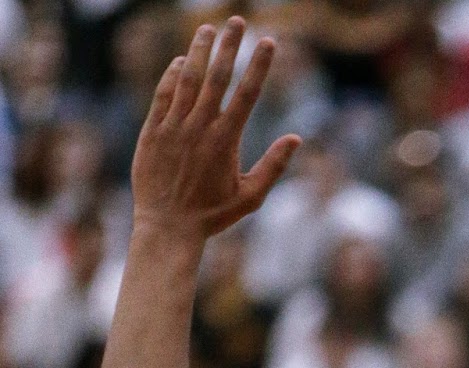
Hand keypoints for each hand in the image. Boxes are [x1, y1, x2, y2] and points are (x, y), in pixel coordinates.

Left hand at [131, 18, 300, 244]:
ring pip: (188, 78)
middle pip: (217, 75)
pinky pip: (164, 93)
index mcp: (226, 141)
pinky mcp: (152, 130)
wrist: (168, 227)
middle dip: (229, 45)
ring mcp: (174, 126)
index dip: (259, 65)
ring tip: (208, 29)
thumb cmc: (212, 216)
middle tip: (237, 21)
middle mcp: (200, 128)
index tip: (269, 41)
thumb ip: (273, 166)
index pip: (247, 93)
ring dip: (199, 50)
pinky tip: (182, 61)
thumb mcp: (250, 197)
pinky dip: (173, 74)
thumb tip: (296, 139)